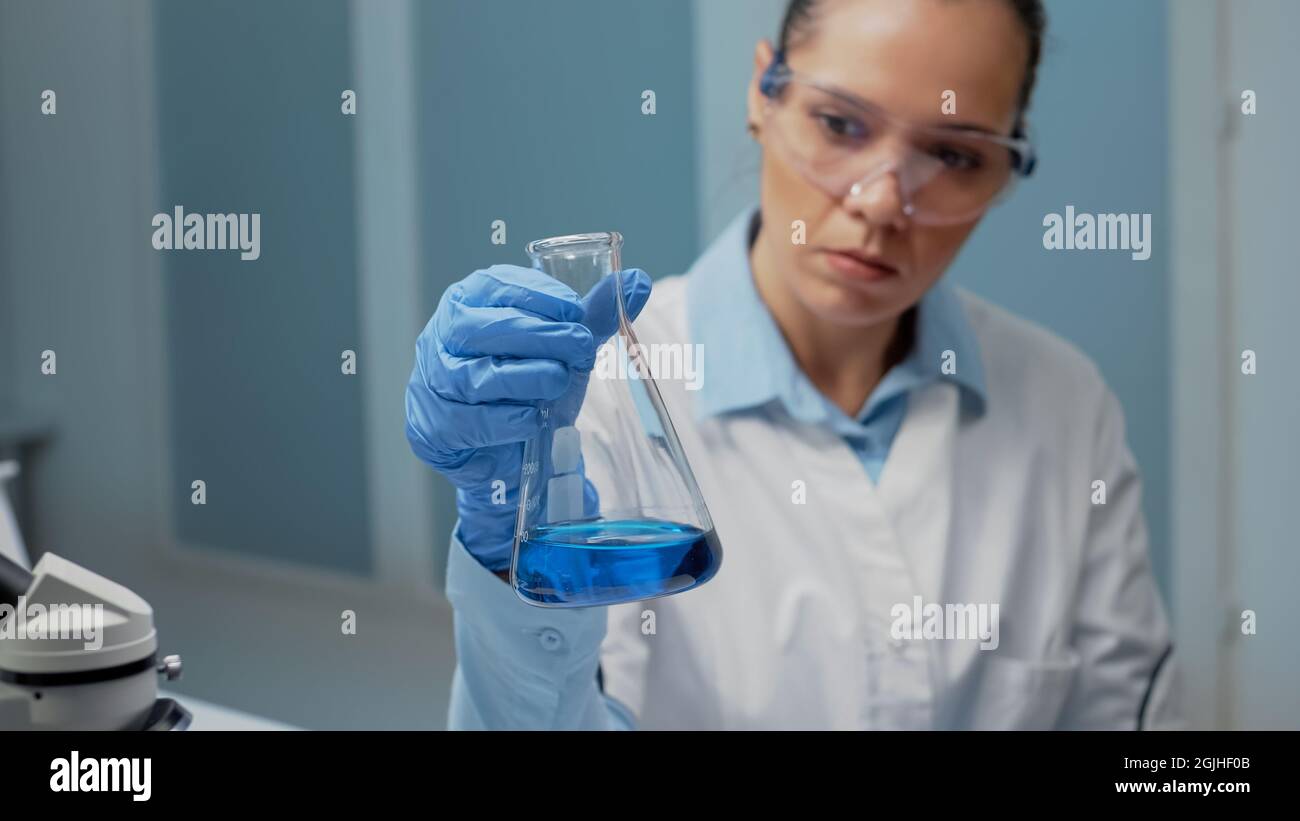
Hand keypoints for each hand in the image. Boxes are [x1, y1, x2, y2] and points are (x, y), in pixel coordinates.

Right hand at [405, 264, 651, 570]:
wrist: (503, 451)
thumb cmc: (526, 384)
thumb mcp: (562, 347)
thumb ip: (594, 315)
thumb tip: (637, 280)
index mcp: (469, 302)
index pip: (495, 286)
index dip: (537, 295)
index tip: (576, 310)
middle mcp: (442, 337)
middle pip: (481, 329)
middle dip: (538, 336)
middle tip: (581, 347)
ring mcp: (433, 383)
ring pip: (474, 376)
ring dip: (524, 378)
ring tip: (559, 382)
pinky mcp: (435, 427)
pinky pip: (470, 422)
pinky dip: (507, 420)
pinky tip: (534, 420)